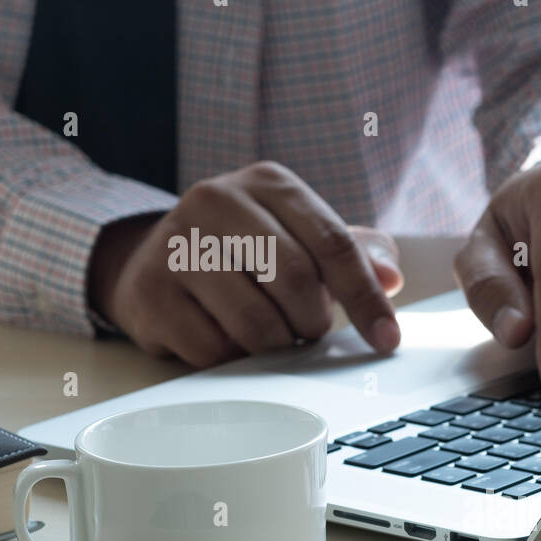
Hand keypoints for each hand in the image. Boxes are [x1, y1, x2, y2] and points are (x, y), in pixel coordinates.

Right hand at [88, 161, 402, 367]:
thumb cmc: (244, 251)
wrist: (155, 258)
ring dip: (274, 345)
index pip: (332, 242)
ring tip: (268, 334)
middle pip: (294, 280)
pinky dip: (231, 358)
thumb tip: (391, 278)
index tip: (386, 339)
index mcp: (267, 182)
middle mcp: (215, 200)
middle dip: (312, 322)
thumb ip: (352, 252)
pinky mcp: (148, 292)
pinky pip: (212, 349)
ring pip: (254, 322)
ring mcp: (175, 244)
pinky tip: (225, 337)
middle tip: (307, 331)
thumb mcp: (300, 235)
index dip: (366, 297)